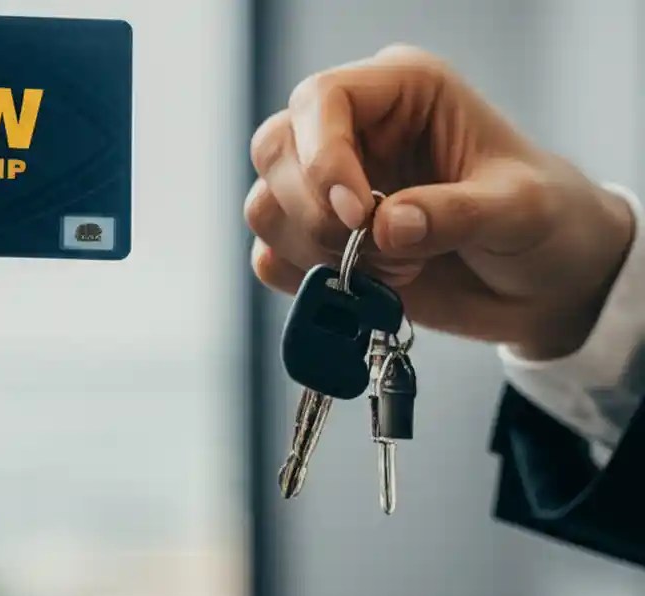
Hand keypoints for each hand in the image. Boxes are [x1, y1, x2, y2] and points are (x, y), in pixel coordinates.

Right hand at [246, 44, 634, 360]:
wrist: (547, 285)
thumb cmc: (547, 223)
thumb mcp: (521, 210)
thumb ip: (455, 213)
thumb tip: (385, 227)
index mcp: (402, 92)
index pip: (322, 98)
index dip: (323, 155)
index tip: (357, 213)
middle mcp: (355, 132)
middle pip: (275, 149)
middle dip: (313, 211)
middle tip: (372, 249)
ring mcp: (329, 189)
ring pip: (265, 206)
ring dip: (317, 252)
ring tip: (392, 269)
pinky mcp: (317, 242)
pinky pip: (270, 258)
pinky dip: (310, 282)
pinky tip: (370, 286)